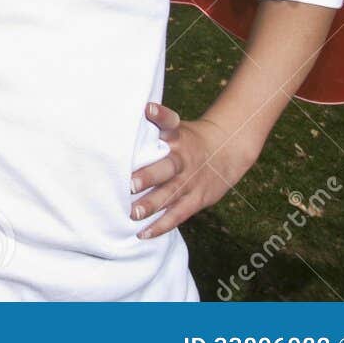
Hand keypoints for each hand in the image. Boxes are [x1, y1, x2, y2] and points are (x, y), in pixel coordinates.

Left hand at [128, 102, 262, 238]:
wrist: (228, 150)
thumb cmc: (188, 140)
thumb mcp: (176, 128)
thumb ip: (153, 131)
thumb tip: (115, 127)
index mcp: (177, 136)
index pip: (169, 121)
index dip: (160, 115)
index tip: (149, 109)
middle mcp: (183, 158)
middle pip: (167, 166)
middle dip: (148, 176)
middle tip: (129, 184)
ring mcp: (190, 180)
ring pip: (171, 193)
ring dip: (152, 204)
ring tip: (133, 213)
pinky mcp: (197, 199)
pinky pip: (178, 214)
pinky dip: (162, 224)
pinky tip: (143, 232)